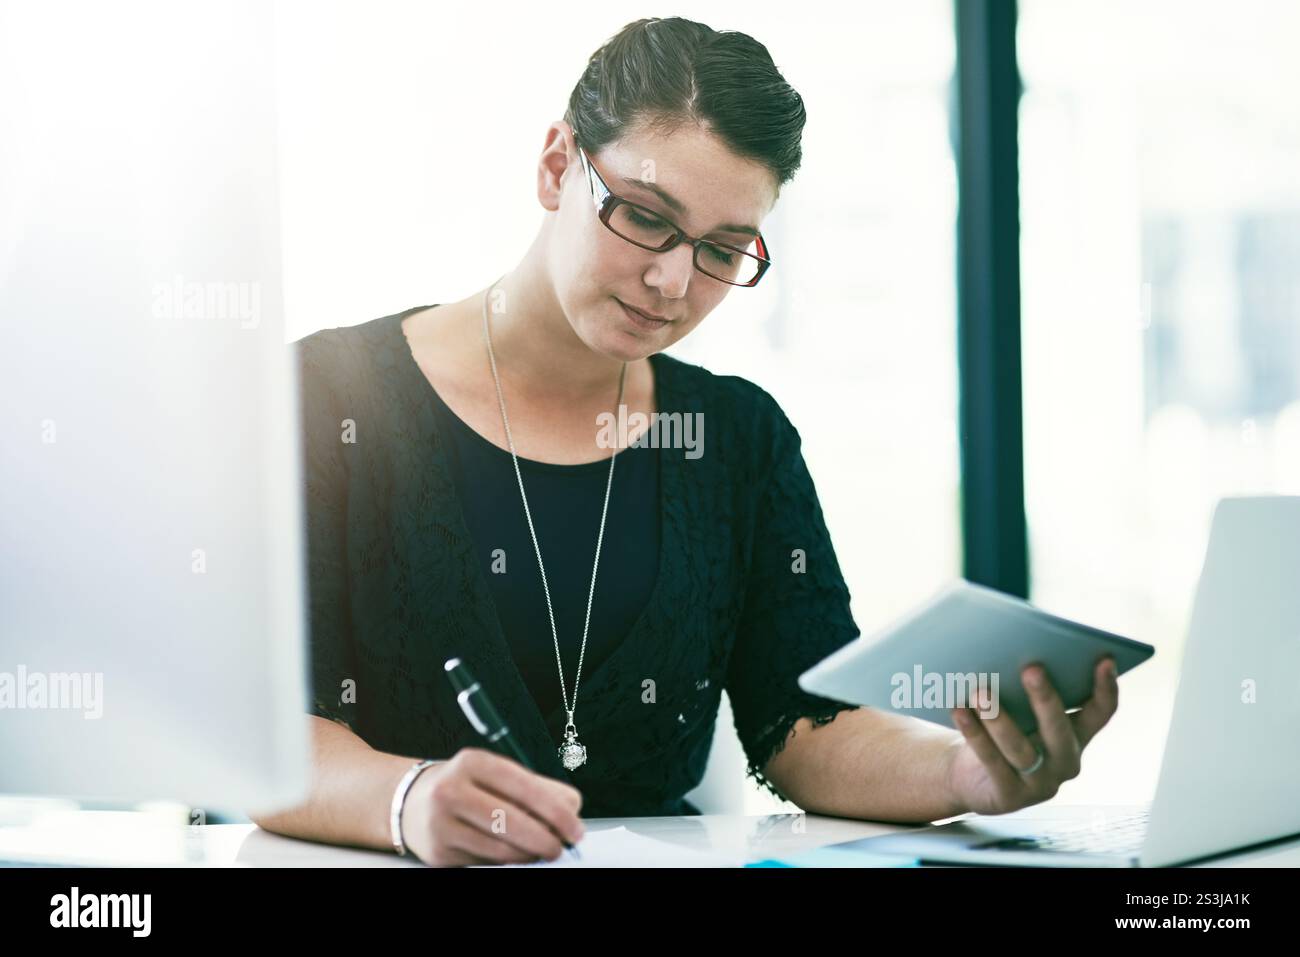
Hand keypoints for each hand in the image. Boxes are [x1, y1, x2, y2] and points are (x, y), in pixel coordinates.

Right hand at [400, 748, 584, 866]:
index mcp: (473, 762)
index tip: (575, 828)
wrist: (411, 803)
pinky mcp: (439, 853)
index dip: (555, 811)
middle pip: (511, 821)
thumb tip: (571, 808)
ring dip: (529, 855)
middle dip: (546, 839)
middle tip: (561, 847)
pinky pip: (486, 864)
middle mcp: (452, 790)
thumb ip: (536, 787)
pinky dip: (507, 862)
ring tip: (540, 850)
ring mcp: (441, 824)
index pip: (523, 786)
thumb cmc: (466, 786)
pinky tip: (512, 853)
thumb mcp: (496, 774)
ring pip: (500, 849)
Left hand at [941, 656, 1119, 815]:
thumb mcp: (1020, 711)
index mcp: (1076, 735)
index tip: (1105, 660)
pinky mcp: (1009, 796)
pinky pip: (992, 762)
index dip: (1106, 689)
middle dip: (1046, 699)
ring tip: (980, 692)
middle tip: (1032, 668)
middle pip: (1059, 730)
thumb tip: (1010, 650)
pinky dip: (975, 735)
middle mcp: (1065, 761)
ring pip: (1021, 749)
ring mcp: (1040, 784)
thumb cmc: (1001, 731)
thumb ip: (1025, 690)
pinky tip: (960, 712)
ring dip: (1000, 718)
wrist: (970, 776)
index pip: (1100, 713)